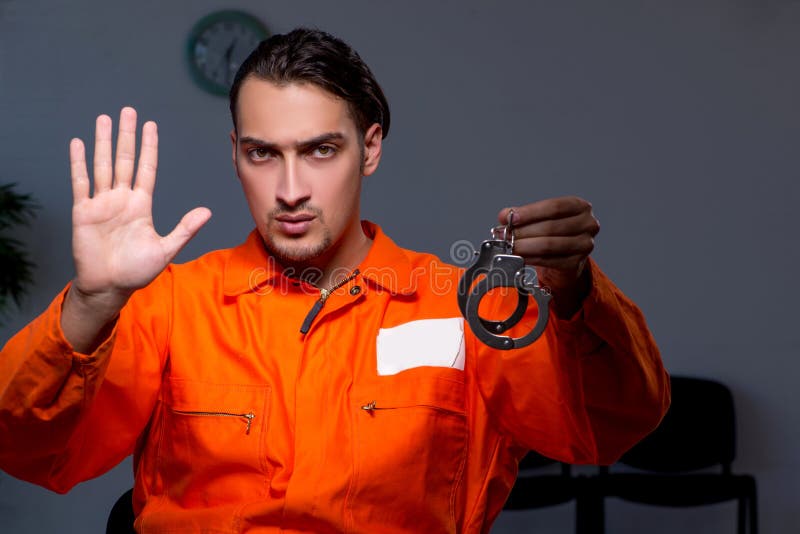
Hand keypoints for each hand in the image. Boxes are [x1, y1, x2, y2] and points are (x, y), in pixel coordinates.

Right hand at [63, 108, 210, 349]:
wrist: (109, 287)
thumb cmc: (136, 271)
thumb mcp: (166, 249)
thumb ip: (185, 229)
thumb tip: (207, 212)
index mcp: (141, 205)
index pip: (146, 169)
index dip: (148, 148)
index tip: (150, 126)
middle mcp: (121, 199)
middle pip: (124, 160)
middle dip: (126, 136)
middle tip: (128, 111)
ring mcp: (101, 203)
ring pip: (102, 166)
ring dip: (102, 142)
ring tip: (104, 119)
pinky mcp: (83, 212)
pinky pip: (80, 183)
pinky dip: (79, 163)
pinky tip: (78, 144)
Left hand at [499, 197, 598, 316]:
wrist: (565, 256)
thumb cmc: (553, 233)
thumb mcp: (541, 218)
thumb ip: (523, 215)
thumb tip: (505, 216)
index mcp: (580, 206)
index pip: (554, 207)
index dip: (530, 212)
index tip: (510, 217)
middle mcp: (588, 224)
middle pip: (550, 226)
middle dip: (523, 231)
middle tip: (505, 234)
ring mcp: (585, 245)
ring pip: (549, 244)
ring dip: (525, 246)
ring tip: (509, 245)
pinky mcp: (577, 263)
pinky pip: (549, 260)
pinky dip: (531, 258)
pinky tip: (519, 256)